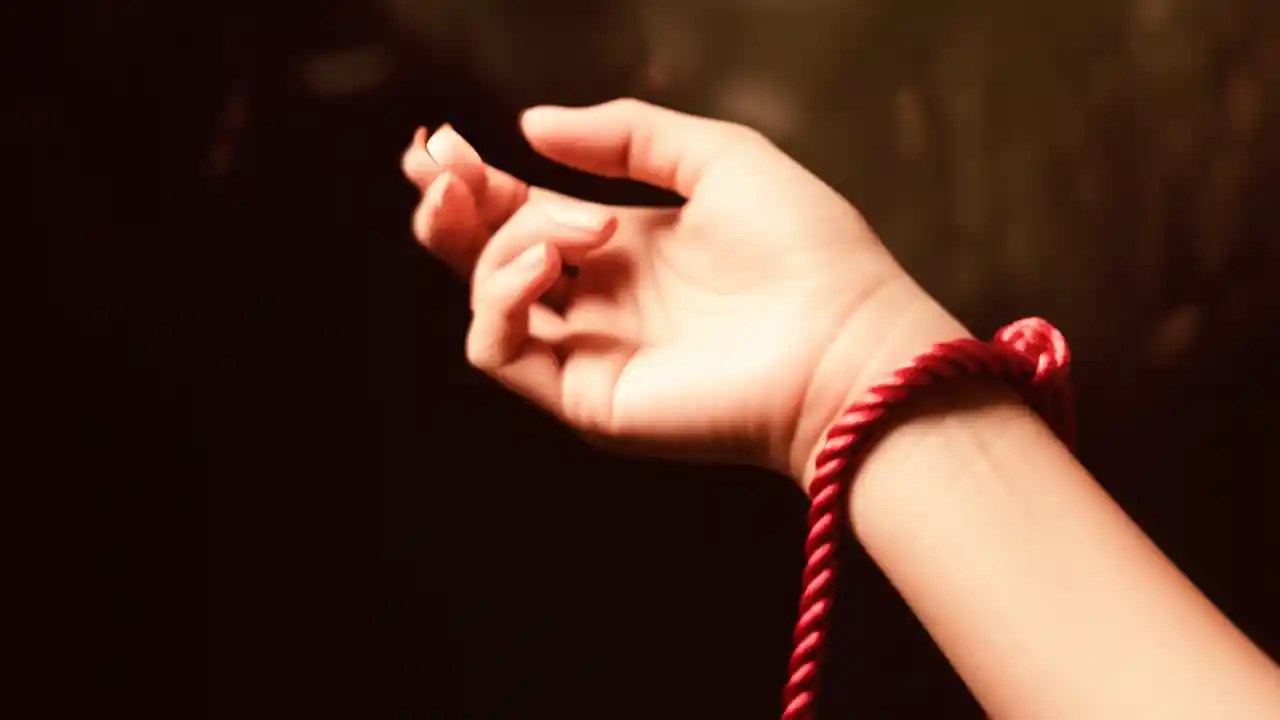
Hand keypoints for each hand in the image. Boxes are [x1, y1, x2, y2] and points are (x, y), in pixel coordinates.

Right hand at [402, 99, 965, 486]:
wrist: (846, 341)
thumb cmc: (806, 250)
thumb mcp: (717, 158)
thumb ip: (628, 133)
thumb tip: (531, 122)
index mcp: (626, 245)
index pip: (523, 213)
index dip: (475, 181)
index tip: (440, 144)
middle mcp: (600, 299)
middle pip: (488, 256)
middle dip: (451, 208)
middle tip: (437, 164)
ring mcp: (590, 351)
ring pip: (486, 298)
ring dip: (496, 243)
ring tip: (573, 223)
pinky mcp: (586, 397)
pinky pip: (499, 351)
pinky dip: (501, 297)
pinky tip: (550, 258)